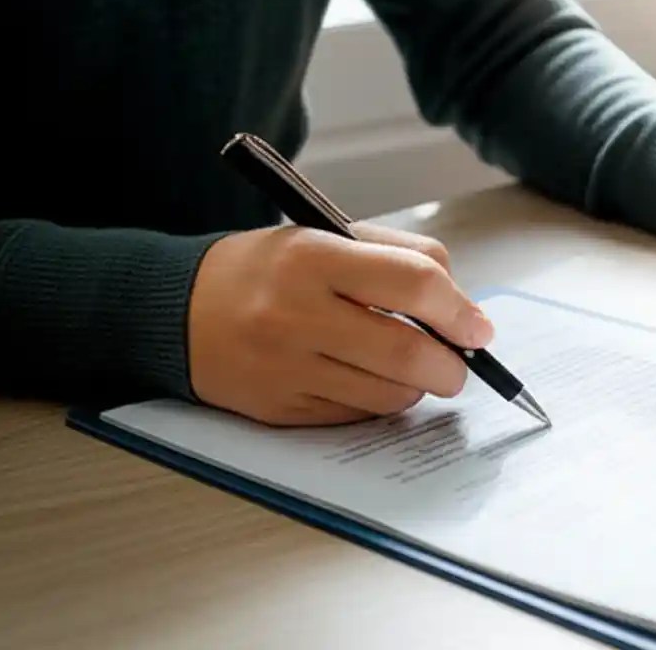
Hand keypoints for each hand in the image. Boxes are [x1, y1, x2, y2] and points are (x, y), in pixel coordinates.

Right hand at [187, 223, 492, 426]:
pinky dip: (379, 403)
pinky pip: (356, 416)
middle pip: (408, 351)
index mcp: (313, 257)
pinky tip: (368, 381)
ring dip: (417, 387)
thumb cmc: (270, 270)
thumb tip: (465, 309)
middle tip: (458, 363)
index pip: (414, 283)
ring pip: (389, 395)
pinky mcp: (279, 409)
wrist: (178, 310)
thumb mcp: (327, 238)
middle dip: (451, 365)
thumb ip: (400, 258)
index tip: (478, 328)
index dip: (459, 310)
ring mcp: (285, 367)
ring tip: (412, 368)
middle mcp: (295, 314)